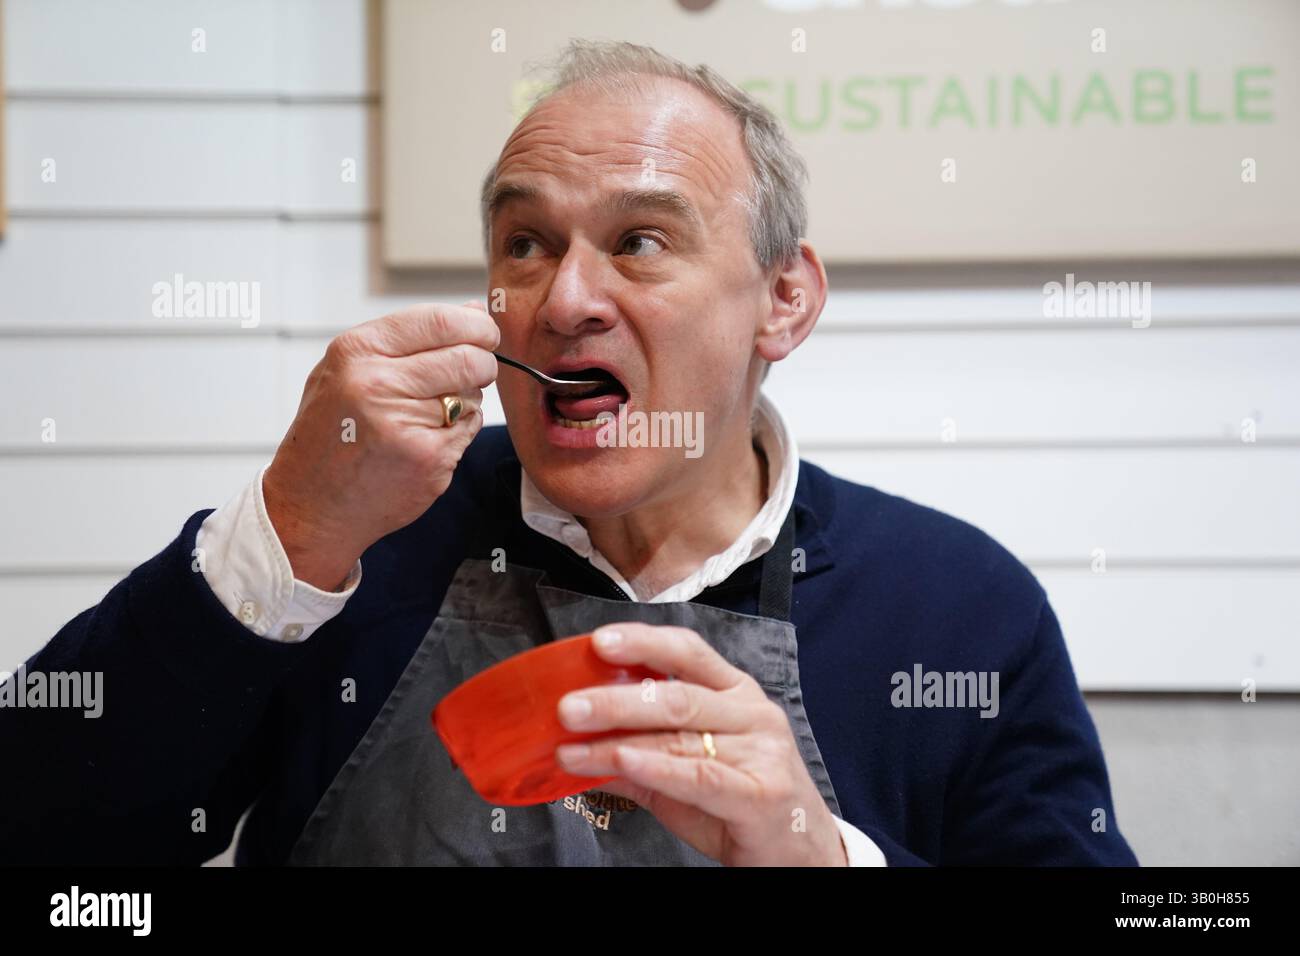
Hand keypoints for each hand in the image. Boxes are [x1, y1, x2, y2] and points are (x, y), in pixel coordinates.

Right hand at [263, 302, 498, 588]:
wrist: (311, 504)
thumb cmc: (331, 432)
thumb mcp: (350, 369)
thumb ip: (410, 338)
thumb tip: (474, 310)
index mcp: (356, 351)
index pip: (441, 321)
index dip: (477, 326)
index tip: (485, 334)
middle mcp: (377, 384)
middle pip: (468, 358)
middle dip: (483, 363)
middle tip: (475, 372)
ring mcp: (404, 424)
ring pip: (473, 395)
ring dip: (467, 401)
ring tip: (428, 414)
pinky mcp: (428, 459)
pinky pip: (469, 430)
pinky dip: (459, 433)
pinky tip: (425, 442)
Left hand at [554, 623, 847, 865]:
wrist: (802, 852)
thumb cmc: (744, 803)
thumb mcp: (687, 772)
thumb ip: (639, 754)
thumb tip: (575, 746)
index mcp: (736, 693)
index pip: (687, 652)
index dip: (643, 642)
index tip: (598, 642)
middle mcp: (751, 714)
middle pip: (674, 696)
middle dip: (614, 698)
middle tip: (567, 707)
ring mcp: (760, 752)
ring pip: (677, 737)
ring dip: (615, 742)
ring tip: (571, 748)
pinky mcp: (761, 794)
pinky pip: (699, 775)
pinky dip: (655, 766)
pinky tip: (621, 760)